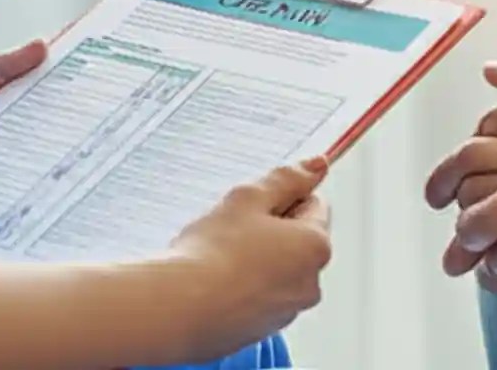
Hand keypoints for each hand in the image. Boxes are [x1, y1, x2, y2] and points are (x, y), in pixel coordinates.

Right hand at [169, 158, 332, 360]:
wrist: (179, 309)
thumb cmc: (214, 252)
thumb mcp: (250, 198)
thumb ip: (288, 178)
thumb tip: (317, 165)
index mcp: (316, 247)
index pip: (313, 205)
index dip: (282, 197)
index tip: (254, 203)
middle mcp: (310, 284)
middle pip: (296, 241)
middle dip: (269, 230)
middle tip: (232, 228)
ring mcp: (285, 312)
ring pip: (274, 271)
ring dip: (254, 260)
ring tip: (218, 257)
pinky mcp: (259, 331)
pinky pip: (255, 298)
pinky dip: (240, 288)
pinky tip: (213, 282)